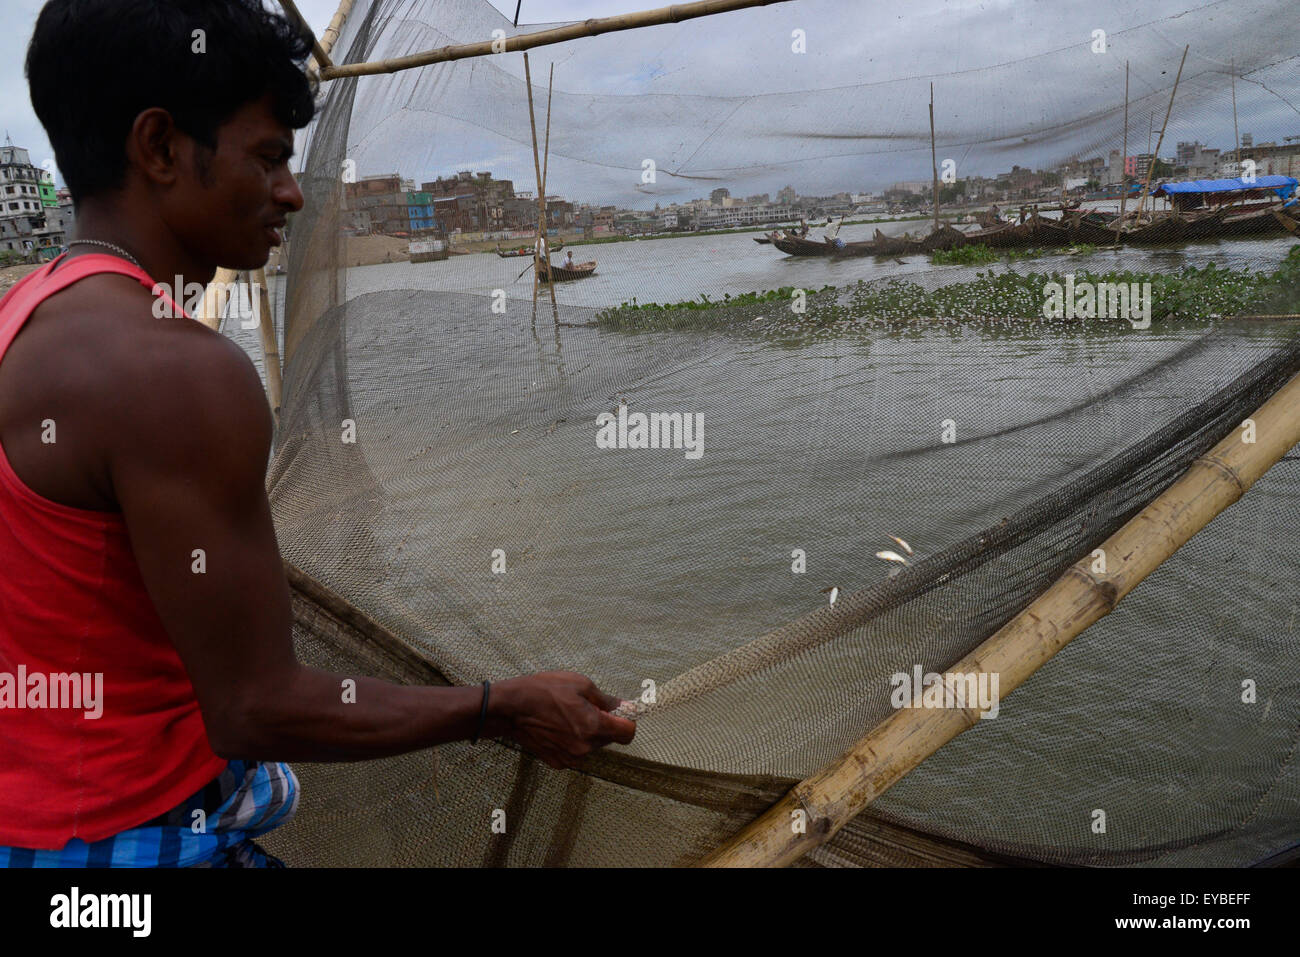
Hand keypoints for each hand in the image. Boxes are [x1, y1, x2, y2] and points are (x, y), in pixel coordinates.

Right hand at [491, 672, 636, 769]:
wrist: (510, 708)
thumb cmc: (544, 691)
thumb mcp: (580, 684)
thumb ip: (606, 700)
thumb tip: (625, 707)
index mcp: (594, 727)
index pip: (628, 733)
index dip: (627, 721)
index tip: (620, 712)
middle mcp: (585, 747)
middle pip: (610, 739)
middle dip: (605, 724)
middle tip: (586, 707)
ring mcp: (571, 757)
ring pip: (592, 746)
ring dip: (588, 733)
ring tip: (568, 716)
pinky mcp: (558, 762)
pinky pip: (576, 752)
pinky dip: (572, 741)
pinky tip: (557, 727)